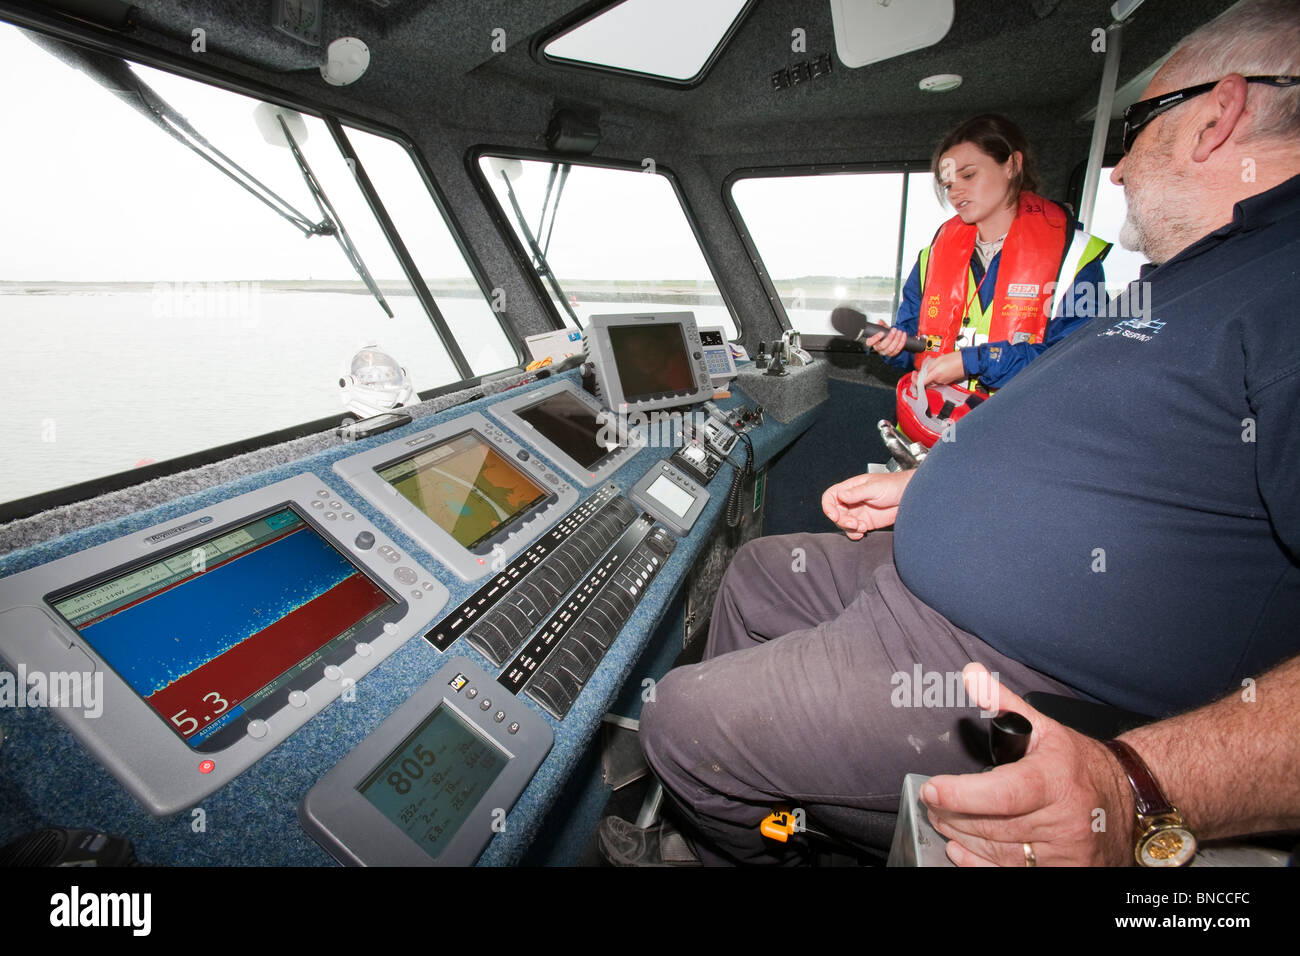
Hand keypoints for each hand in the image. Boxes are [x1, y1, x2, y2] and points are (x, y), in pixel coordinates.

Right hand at [820, 470, 913, 538]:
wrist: (910, 496)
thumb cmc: (893, 485)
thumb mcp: (874, 487)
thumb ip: (856, 493)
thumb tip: (840, 496)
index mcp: (851, 488)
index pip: (831, 496)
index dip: (828, 506)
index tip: (834, 515)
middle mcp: (852, 501)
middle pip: (836, 513)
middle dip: (842, 520)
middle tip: (854, 523)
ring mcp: (859, 512)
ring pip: (844, 523)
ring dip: (849, 528)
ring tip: (862, 527)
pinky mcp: (866, 522)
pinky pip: (854, 530)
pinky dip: (855, 534)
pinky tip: (862, 532)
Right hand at [864, 327, 907, 357]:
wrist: (891, 341)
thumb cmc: (885, 336)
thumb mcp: (883, 330)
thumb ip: (882, 325)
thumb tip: (880, 321)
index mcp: (874, 342)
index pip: (870, 342)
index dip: (875, 338)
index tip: (881, 332)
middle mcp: (879, 349)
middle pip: (882, 346)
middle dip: (890, 337)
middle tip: (894, 330)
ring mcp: (886, 352)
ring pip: (891, 348)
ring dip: (897, 339)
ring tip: (899, 332)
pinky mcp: (892, 354)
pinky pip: (898, 349)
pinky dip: (902, 342)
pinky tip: (903, 336)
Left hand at [915, 351, 965, 390]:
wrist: (967, 362)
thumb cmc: (955, 359)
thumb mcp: (939, 359)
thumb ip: (929, 365)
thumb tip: (923, 370)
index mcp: (936, 375)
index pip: (920, 383)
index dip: (915, 380)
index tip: (914, 374)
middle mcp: (939, 380)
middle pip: (925, 382)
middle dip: (922, 376)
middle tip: (920, 370)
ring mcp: (943, 382)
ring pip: (931, 381)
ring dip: (928, 375)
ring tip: (930, 367)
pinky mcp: (946, 381)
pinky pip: (937, 380)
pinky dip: (934, 375)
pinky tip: (936, 369)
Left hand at [920, 664, 1134, 865]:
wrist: (1131, 801)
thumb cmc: (1081, 765)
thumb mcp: (1045, 728)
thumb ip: (1003, 702)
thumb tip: (972, 675)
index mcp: (1056, 780)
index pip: (1003, 793)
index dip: (962, 794)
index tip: (933, 789)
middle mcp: (1063, 820)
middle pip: (993, 825)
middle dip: (952, 813)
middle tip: (933, 802)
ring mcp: (1065, 853)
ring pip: (997, 852)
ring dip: (961, 837)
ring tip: (943, 820)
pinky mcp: (1066, 872)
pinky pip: (1011, 874)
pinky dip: (979, 864)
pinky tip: (960, 850)